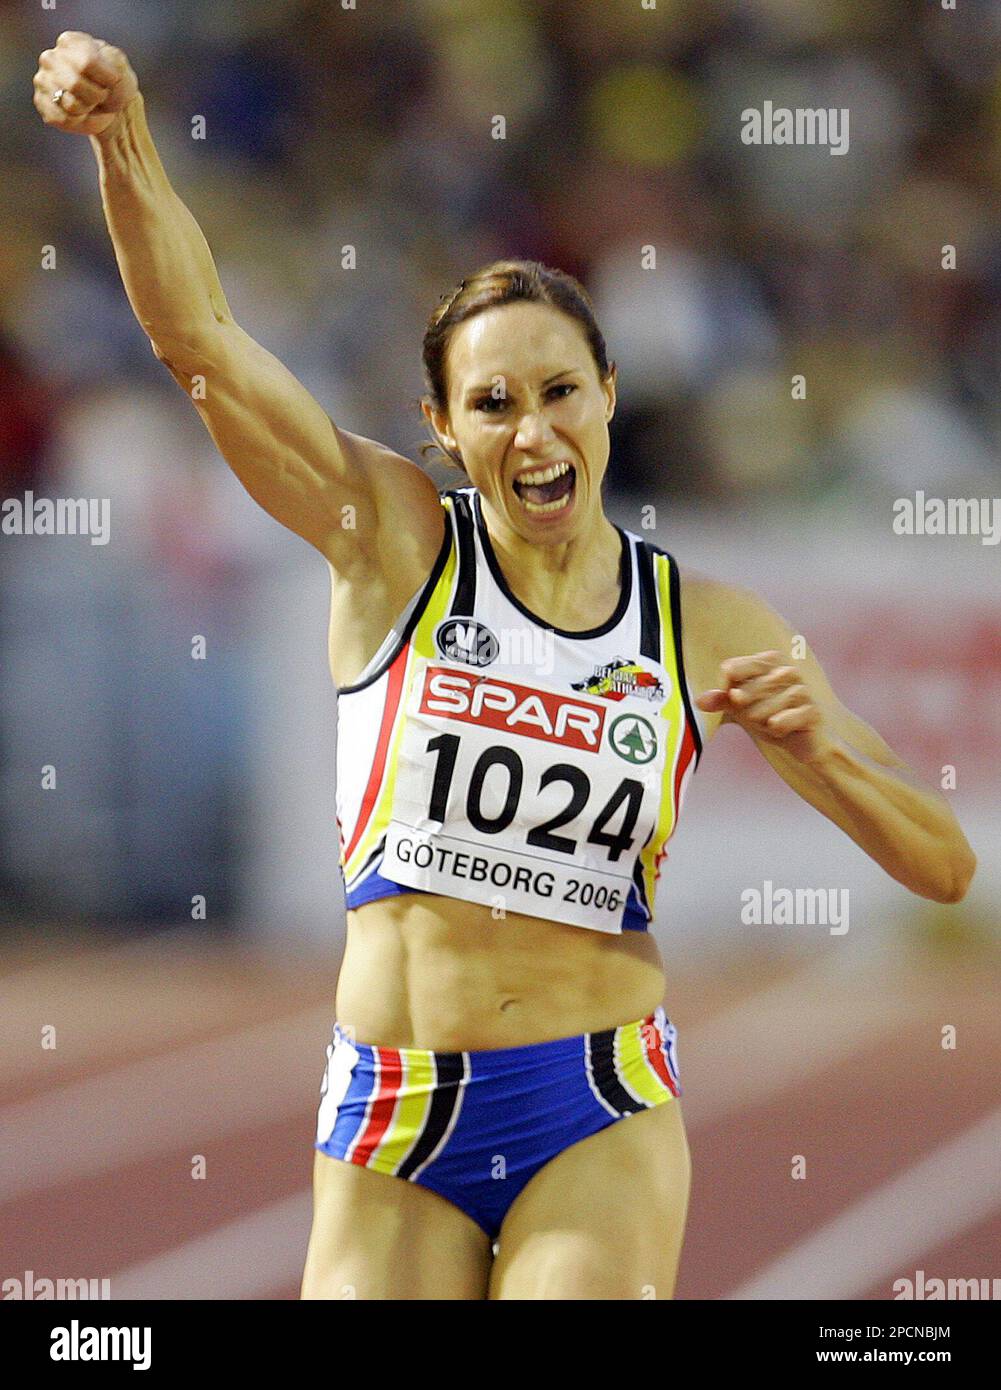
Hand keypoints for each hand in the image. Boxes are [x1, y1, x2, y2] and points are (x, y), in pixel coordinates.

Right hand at [32, 31, 138, 138]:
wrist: (110, 106)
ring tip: (94, 104)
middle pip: (75, 84)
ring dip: (91, 109)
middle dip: (98, 96)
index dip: (108, 79)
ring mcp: (43, 80)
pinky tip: (85, 114)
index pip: (88, 62)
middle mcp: (50, 58)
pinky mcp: (42, 103)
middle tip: (103, 96)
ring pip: (71, 104)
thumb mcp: (120, 69)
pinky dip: (83, 122)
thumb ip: (109, 66)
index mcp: (69, 42)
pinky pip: (65, 120)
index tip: (115, 82)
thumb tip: (89, 82)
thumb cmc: (114, 83)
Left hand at [696, 650, 829, 762]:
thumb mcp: (741, 709)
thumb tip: (698, 701)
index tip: (732, 700)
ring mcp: (801, 690)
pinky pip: (784, 719)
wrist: (805, 742)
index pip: (732, 668)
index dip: (726, 690)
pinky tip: (777, 728)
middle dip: (744, 708)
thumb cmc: (769, 717)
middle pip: (746, 689)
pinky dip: (778, 726)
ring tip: (767, 724)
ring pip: (765, 707)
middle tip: (751, 716)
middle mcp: (786, 671)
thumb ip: (722, 701)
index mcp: (767, 662)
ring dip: (760, 720)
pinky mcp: (812, 712)